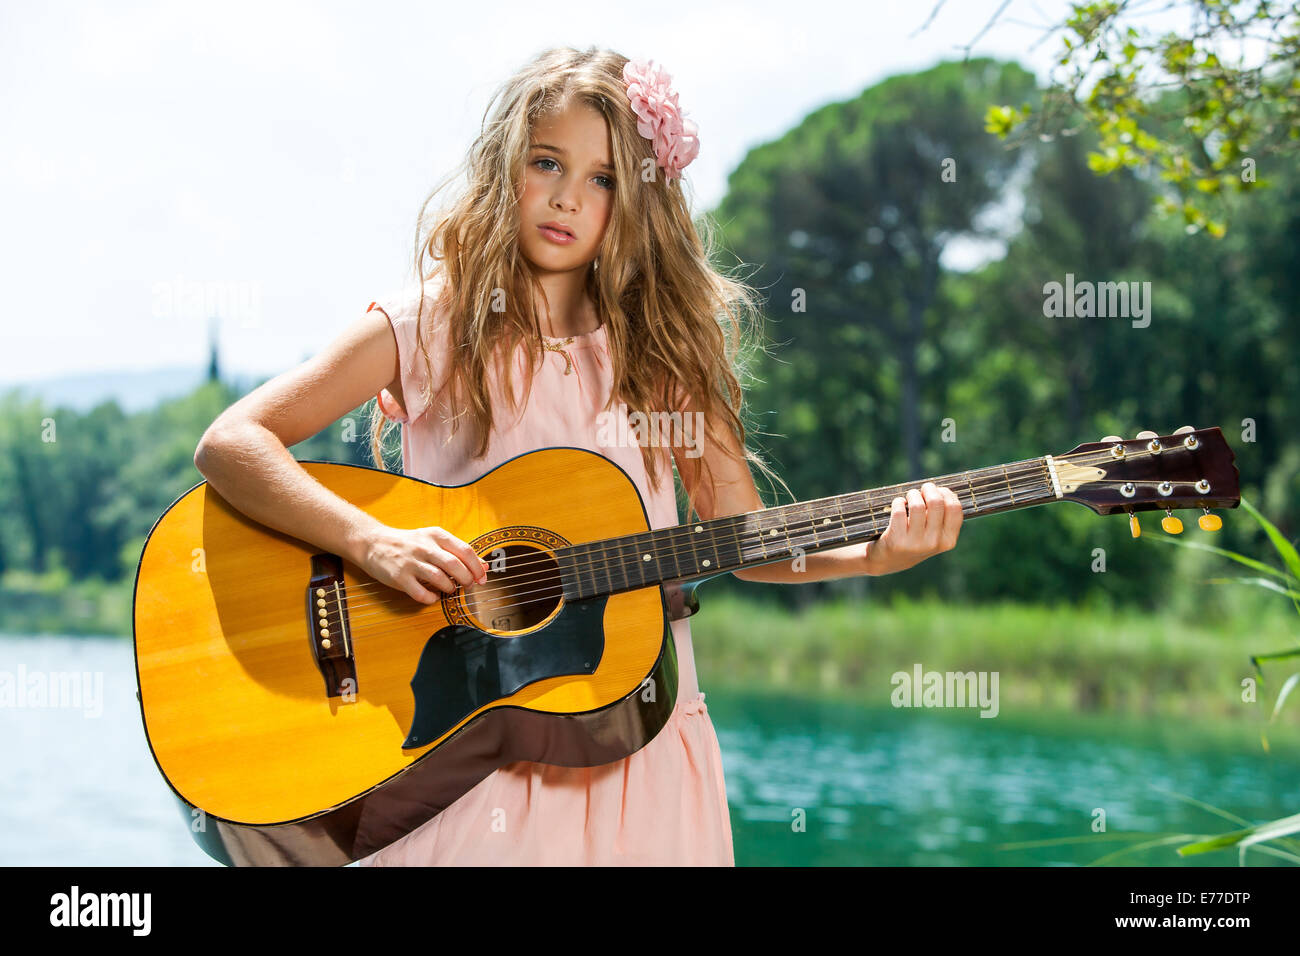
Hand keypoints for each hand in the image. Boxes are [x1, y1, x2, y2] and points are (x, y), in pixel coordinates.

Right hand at [359, 525, 488, 604]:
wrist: (373, 542)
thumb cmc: (409, 543)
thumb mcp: (434, 540)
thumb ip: (459, 552)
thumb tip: (485, 566)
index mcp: (436, 536)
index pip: (465, 551)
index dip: (478, 568)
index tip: (482, 579)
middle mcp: (425, 547)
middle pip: (455, 565)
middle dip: (467, 579)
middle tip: (468, 586)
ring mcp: (411, 562)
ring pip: (440, 578)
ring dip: (450, 588)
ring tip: (450, 589)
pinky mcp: (399, 577)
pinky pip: (420, 593)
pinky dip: (431, 598)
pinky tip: (433, 596)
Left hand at [861, 481, 962, 575]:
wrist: (889, 560)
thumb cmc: (915, 540)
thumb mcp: (934, 535)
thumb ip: (942, 517)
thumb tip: (942, 490)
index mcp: (948, 540)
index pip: (955, 509)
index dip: (947, 493)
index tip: (939, 490)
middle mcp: (934, 543)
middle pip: (936, 503)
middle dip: (929, 489)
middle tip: (923, 489)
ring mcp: (915, 543)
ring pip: (917, 505)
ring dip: (912, 494)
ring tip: (910, 496)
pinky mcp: (897, 540)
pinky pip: (899, 510)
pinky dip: (898, 502)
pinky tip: (898, 505)